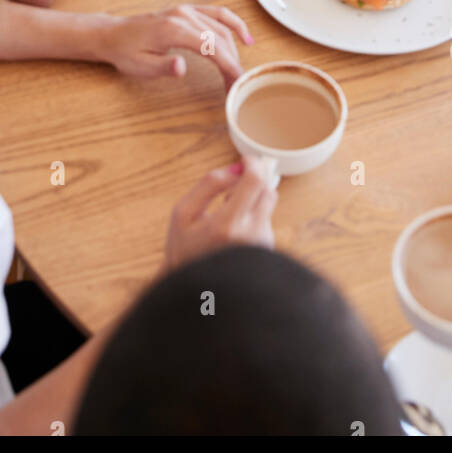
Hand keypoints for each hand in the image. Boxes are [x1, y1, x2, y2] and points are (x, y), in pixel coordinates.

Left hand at [98, 4, 250, 88]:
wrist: (113, 34)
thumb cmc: (125, 51)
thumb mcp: (140, 66)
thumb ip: (163, 66)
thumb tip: (182, 68)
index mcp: (173, 29)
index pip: (211, 46)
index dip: (228, 64)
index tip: (238, 80)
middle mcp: (183, 15)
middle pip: (220, 37)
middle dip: (233, 60)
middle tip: (239, 83)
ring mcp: (186, 10)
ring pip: (221, 26)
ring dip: (234, 47)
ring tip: (239, 69)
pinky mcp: (186, 10)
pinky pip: (216, 13)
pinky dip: (232, 23)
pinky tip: (243, 37)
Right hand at [164, 155, 277, 269]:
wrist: (194, 292)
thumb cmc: (185, 251)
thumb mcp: (183, 213)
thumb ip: (209, 185)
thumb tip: (235, 168)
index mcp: (226, 225)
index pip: (255, 182)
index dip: (252, 164)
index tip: (245, 160)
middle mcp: (250, 236)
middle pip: (267, 190)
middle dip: (253, 182)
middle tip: (233, 188)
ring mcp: (262, 245)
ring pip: (267, 205)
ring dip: (252, 201)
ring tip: (229, 215)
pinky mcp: (268, 251)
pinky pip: (266, 221)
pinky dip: (253, 218)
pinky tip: (235, 231)